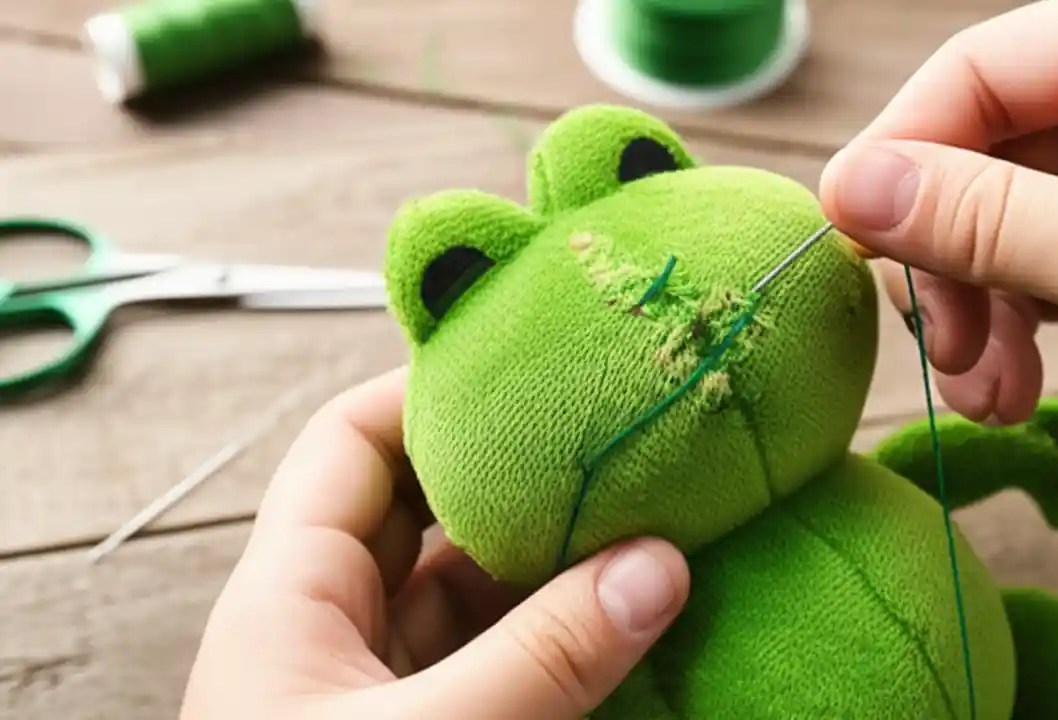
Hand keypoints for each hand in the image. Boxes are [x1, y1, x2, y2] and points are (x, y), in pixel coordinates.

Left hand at [180, 369, 689, 718]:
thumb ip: (544, 658)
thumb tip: (659, 566)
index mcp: (290, 599)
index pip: (351, 445)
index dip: (428, 391)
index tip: (531, 367)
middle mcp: (334, 630)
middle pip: (428, 511)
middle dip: (522, 478)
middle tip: (621, 441)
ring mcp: (387, 689)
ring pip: (477, 591)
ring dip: (557, 564)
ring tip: (649, 520)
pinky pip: (503, 662)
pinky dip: (563, 638)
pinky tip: (632, 619)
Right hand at [819, 0, 1057, 470]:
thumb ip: (984, 218)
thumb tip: (851, 185)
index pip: (978, 72)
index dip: (902, 156)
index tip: (856, 247)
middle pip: (987, 148)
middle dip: (950, 261)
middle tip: (946, 356)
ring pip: (1013, 211)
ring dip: (982, 307)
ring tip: (993, 396)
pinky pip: (1056, 252)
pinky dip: (1024, 319)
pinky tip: (1021, 380)